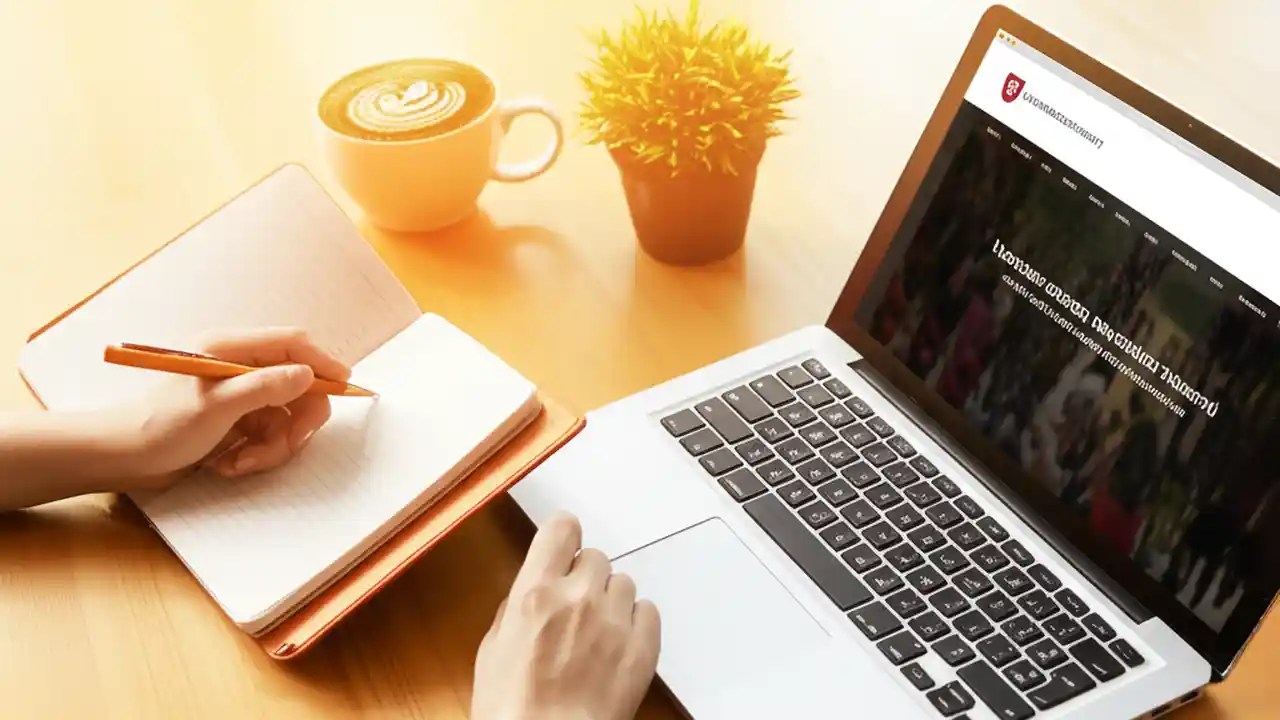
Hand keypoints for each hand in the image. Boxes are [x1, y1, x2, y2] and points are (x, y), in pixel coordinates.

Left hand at [122, 328, 350, 485]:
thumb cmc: (159, 426)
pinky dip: (256, 453)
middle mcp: (238, 367)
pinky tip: (228, 464)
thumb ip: (265, 386)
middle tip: (288, 444)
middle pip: (296, 384)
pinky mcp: (235, 420)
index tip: (345, 385)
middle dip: (296, 420)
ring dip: (272, 445)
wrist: (121, 458)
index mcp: (229, 348)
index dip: (322, 360)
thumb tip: (307, 375)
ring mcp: (238, 395)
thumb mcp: (215, 406)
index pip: (291, 342)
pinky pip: (267, 435)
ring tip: (240, 462)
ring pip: (285, 416)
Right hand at [472, 514, 660, 719]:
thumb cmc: (514, 711)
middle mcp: (579, 598)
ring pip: (624, 583)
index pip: (562, 528)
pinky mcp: (643, 646)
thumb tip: (533, 591)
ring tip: (596, 633)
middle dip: (585, 578)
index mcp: (535, 593)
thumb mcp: (492, 650)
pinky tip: (618, 644)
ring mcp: (615, 621)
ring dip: (611, 600)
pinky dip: (636, 622)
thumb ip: (516, 608)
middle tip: (574, 609)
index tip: (564, 546)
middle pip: (595, 557)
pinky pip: (648, 611)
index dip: (564, 536)